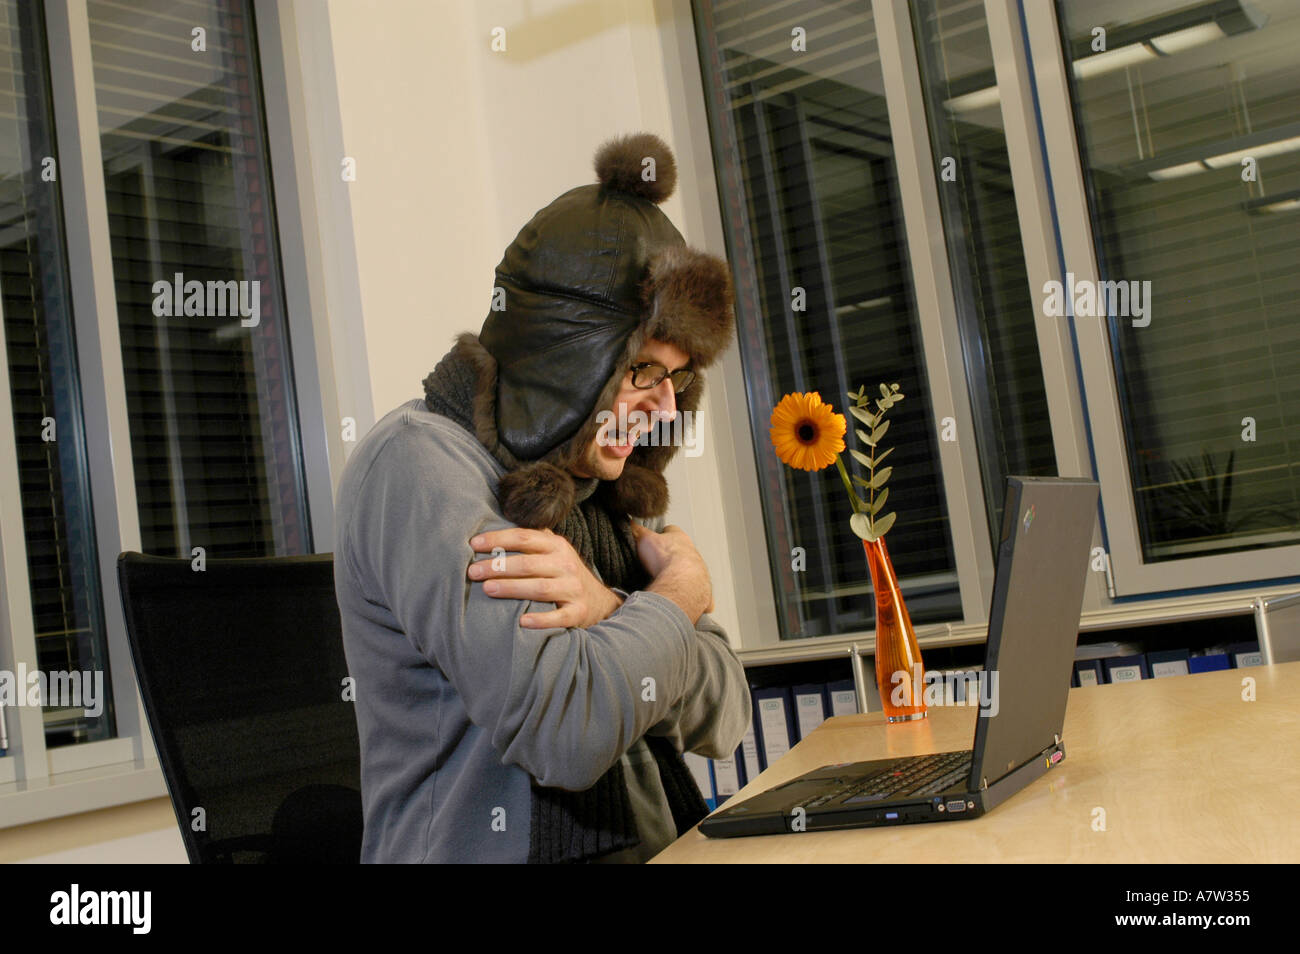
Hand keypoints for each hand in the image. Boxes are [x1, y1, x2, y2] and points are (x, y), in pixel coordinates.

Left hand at [468, 528, 622, 628]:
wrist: (598, 601)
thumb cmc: (562, 574)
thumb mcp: (552, 552)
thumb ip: (529, 542)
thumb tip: (489, 535)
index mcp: (556, 546)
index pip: (524, 538)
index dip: (498, 539)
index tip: (474, 544)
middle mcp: (566, 564)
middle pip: (528, 564)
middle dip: (498, 567)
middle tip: (473, 572)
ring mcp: (573, 589)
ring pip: (540, 588)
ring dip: (512, 588)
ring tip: (487, 589)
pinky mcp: (578, 612)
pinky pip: (559, 617)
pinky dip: (541, 620)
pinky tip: (522, 622)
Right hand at [630, 523, 712, 622]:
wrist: (682, 583)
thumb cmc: (665, 560)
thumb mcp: (644, 539)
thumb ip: (636, 530)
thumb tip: (628, 522)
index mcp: (680, 538)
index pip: (671, 530)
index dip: (661, 534)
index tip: (654, 540)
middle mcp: (694, 554)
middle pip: (683, 552)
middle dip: (673, 557)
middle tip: (658, 565)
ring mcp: (701, 573)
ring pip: (693, 572)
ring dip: (682, 577)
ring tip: (667, 583)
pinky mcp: (703, 593)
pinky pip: (700, 595)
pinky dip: (693, 598)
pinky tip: (682, 600)